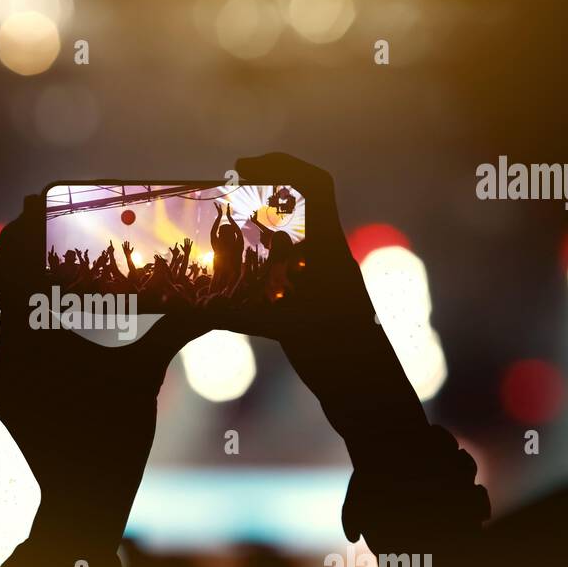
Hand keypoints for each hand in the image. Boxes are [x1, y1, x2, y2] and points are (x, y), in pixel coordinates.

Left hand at [0, 199, 207, 553]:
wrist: (82, 502)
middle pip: (3, 282)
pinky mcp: (7, 396)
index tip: (33, 204)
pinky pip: (13, 346)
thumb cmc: (115, 439)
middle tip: (46, 221)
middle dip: (22, 249)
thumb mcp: (146, 377)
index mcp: (36, 339)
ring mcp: (3, 377)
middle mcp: (9, 352)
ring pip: (8, 316)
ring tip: (59, 266)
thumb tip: (216, 299)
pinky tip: (60, 321)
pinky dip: (31, 324)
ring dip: (28, 288)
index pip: (9, 267)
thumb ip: (174, 330)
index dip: (18, 231)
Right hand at [222, 154, 427, 464]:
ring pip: (288, 246)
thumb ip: (245, 312)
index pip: (315, 186)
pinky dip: (255, 277)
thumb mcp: (291, 329)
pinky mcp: (314, 312)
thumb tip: (196, 305)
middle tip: (222, 200)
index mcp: (330, 252)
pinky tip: (229, 292)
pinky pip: (283, 280)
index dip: (280, 165)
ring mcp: (323, 286)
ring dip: (256, 238)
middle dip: (259, 200)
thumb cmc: (344, 361)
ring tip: (218, 243)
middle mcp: (328, 262)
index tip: (242, 166)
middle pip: (297, 212)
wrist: (372, 401)